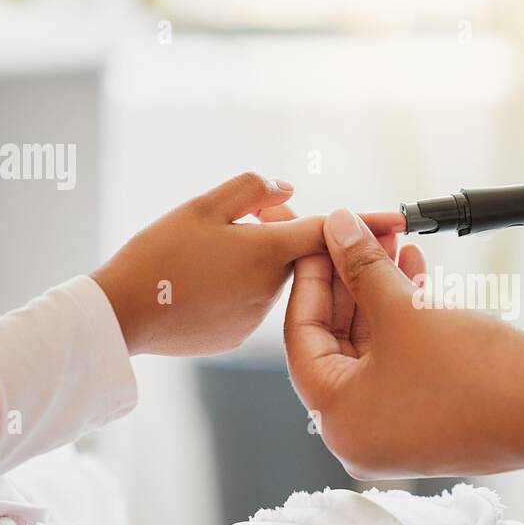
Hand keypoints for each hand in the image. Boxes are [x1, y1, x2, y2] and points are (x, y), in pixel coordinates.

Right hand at [92, 174, 401, 356]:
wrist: (120, 315)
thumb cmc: (157, 255)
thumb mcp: (202, 206)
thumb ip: (252, 190)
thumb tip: (289, 189)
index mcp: (269, 254)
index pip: (329, 234)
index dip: (367, 223)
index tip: (403, 218)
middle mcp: (274, 291)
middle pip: (299, 255)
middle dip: (290, 231)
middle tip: (262, 211)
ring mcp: (257, 318)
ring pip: (274, 279)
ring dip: (261, 258)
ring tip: (212, 245)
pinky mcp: (236, 335)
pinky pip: (251, 302)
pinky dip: (238, 285)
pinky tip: (201, 277)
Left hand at [284, 209, 523, 479]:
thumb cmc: (473, 372)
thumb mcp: (405, 309)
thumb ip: (361, 265)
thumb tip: (336, 226)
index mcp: (336, 420)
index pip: (303, 337)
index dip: (312, 278)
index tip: (322, 236)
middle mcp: (358, 434)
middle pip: (338, 342)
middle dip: (352, 281)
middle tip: (360, 233)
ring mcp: (395, 432)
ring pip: (374, 349)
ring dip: (382, 294)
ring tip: (395, 242)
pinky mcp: (428, 422)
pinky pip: (402, 363)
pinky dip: (406, 321)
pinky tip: (418, 273)